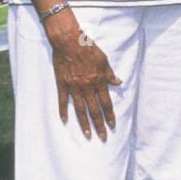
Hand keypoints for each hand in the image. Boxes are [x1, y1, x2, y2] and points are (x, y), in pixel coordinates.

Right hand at [46, 13, 121, 140]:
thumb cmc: (88, 48)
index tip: (112, 125)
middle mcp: (87, 87)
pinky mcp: (62, 84)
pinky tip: (65, 121)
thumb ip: (109, 73)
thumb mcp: (104, 59)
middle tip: (103, 137)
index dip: (110, 115)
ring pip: (80, 110)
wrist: (69, 41)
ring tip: (87, 135)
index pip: (106, 103)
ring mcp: (73, 87)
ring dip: (84, 123)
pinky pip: (62, 101)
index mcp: (98, 81)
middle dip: (99, 125)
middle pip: (94, 110)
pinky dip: (63, 111)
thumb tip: (118, 82)